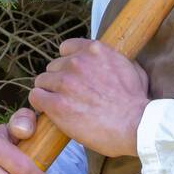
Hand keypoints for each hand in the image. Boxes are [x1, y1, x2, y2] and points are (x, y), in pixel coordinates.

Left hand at [28, 38, 149, 157]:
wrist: (135, 125)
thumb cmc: (137, 102)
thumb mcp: (133, 68)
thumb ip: (115, 60)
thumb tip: (111, 60)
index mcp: (95, 50)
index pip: (66, 48)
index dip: (68, 62)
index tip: (72, 74)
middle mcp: (77, 62)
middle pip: (53, 66)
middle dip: (60, 80)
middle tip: (70, 95)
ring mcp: (65, 82)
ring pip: (42, 81)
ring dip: (49, 92)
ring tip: (60, 106)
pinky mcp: (56, 104)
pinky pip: (36, 97)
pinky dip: (41, 104)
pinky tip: (50, 111)